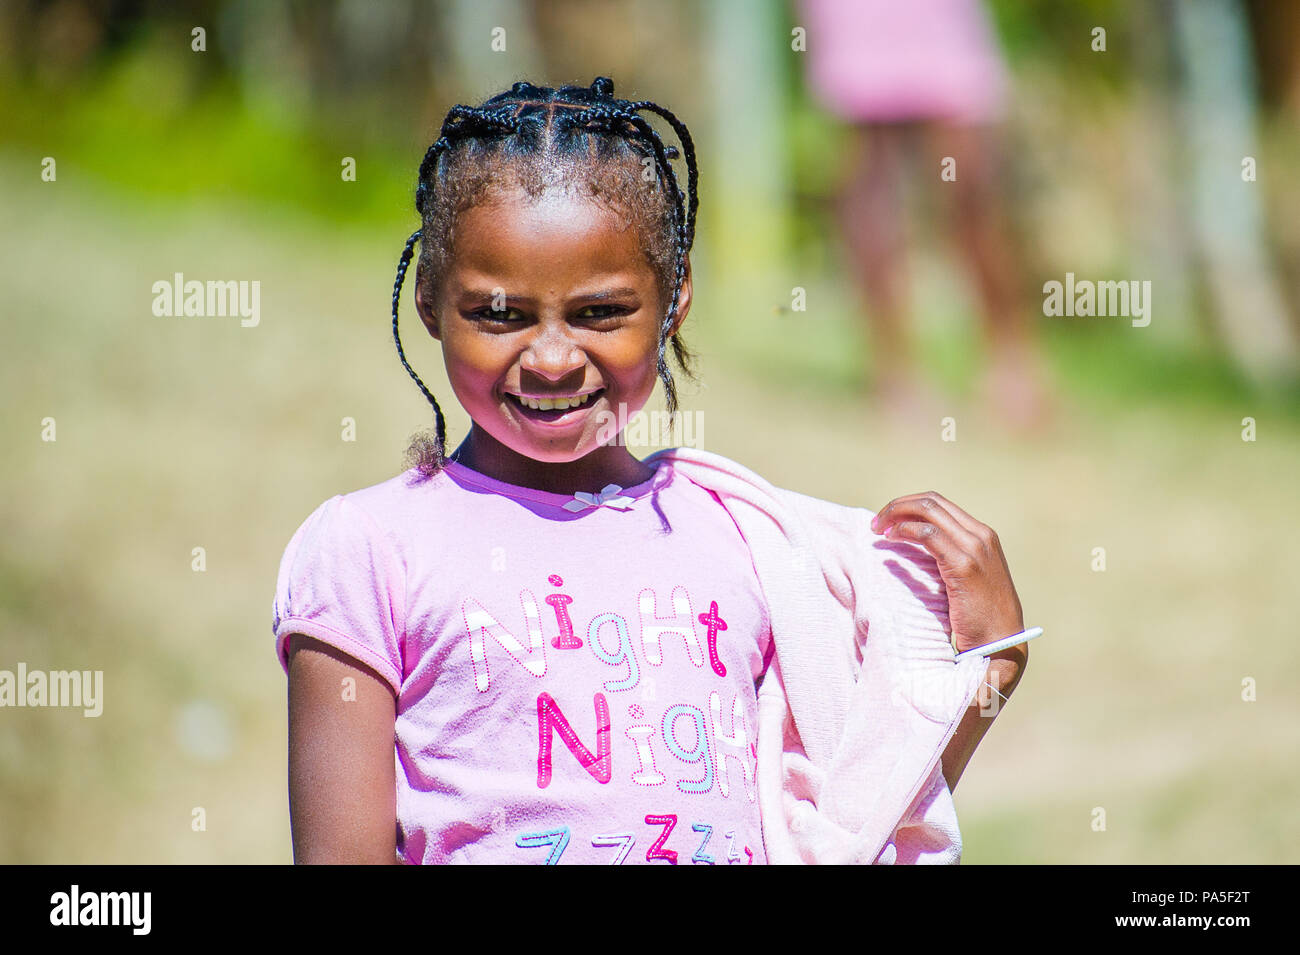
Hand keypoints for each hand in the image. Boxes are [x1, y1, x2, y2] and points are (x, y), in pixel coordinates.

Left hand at [870, 492, 1023, 654]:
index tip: (887, 520)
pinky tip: (890, 539)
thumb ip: (950, 559)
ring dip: (896, 515)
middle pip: (932, 501)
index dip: (909, 506)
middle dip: (898, 506)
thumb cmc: (980, 618)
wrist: (1002, 644)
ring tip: (877, 530)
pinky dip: (905, 530)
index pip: (940, 504)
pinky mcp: (964, 565)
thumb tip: (917, 550)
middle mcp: (982, 536)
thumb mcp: (967, 580)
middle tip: (876, 523)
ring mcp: (975, 548)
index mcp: (983, 535)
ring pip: (928, 512)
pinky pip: (927, 534)